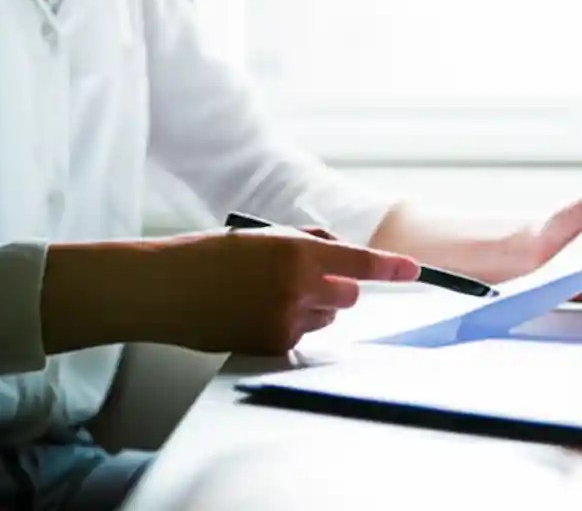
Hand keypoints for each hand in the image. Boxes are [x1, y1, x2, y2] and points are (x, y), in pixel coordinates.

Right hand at [42, 229, 419, 355]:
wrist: (165, 288)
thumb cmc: (210, 256)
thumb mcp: (262, 237)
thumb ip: (308, 245)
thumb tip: (343, 256)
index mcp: (296, 252)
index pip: (359, 261)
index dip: (391, 268)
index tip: (416, 271)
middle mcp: (298, 287)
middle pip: (349, 296)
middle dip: (338, 288)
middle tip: (305, 281)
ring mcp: (286, 320)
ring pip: (326, 317)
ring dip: (312, 308)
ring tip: (266, 296)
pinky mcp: (273, 344)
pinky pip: (301, 336)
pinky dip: (288, 326)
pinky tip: (253, 314)